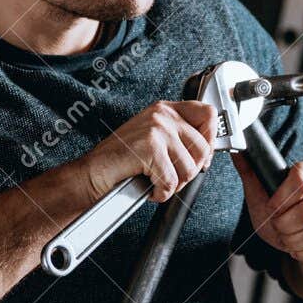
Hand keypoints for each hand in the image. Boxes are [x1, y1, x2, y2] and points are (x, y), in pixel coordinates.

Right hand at [83, 100, 216, 202]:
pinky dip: (161, 193)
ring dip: (173, 185)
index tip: (201, 157)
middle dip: (189, 172)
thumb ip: (179, 138)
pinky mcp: (149, 148)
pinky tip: (148, 188)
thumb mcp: (154, 141)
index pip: (208, 114)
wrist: (92, 173)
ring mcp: (156, 129)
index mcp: (165, 109)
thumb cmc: (120, 162)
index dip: (210, 139)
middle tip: (169, 177)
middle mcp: (162, 115)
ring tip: (155, 181)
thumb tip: (208, 152)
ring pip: (189, 169)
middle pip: (203, 148)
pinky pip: (171, 181)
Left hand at [233, 156, 302, 263]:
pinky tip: (301, 251)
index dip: (280, 201)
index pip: (299, 179)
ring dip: (296, 243)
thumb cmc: (289, 210)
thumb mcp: (266, 194)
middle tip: (279, 231)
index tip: (271, 211)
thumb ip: (252, 173)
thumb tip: (236, 151)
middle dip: (285, 228)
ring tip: (288, 242)